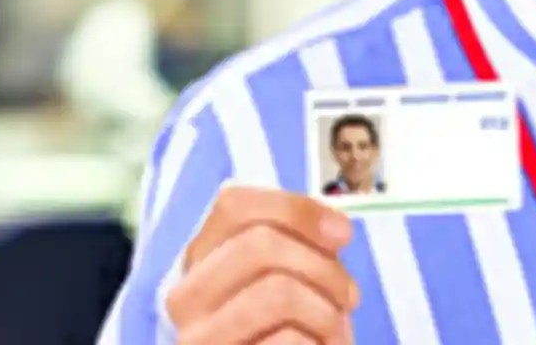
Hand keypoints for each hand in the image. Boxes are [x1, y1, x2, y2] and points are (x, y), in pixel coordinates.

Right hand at [166, 186, 359, 343]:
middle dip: (324, 268)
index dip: (296, 209)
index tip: (342, 234)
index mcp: (200, 262)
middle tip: (349, 296)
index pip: (233, 205)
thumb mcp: (292, 284)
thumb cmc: (292, 340)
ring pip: (277, 291)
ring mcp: (198, 340)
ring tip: (335, 332)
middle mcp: (186, 298)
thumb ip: (299, 249)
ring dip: (327, 313)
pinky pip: (289, 341)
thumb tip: (335, 228)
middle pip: (260, 244)